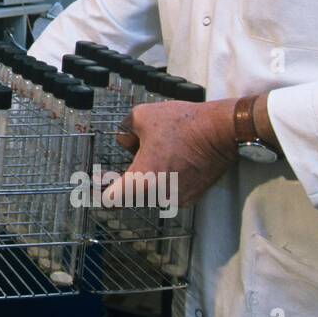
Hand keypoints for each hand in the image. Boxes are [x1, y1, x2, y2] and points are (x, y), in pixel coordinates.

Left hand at [108, 98, 237, 208]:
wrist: (222, 131)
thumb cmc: (182, 124)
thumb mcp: (142, 116)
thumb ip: (124, 131)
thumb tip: (125, 141)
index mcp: (141, 180)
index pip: (111, 200)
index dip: (100, 193)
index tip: (95, 185)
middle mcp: (158, 196)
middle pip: (129, 196)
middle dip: (124, 181)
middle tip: (123, 163)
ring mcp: (176, 198)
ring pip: (148, 194)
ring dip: (145, 180)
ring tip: (155, 156)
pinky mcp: (191, 196)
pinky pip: (167, 192)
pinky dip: (163, 181)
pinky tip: (170, 161)